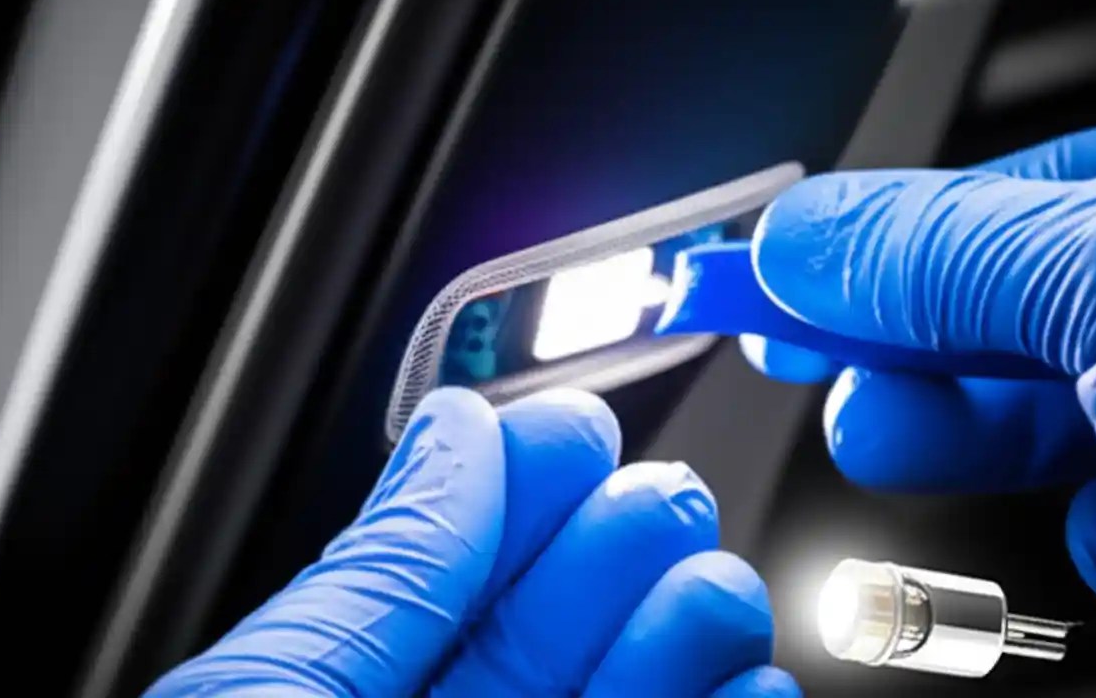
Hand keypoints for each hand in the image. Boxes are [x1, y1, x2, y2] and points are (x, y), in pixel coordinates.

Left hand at [146, 388, 798, 696]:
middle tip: (661, 492)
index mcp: (343, 689)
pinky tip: (751, 680)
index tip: (575, 425)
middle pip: (554, 621)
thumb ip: (380, 574)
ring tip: (708, 582)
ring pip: (637, 687)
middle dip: (620, 540)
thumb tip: (453, 428)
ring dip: (690, 623)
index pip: (451, 567)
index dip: (520, 484)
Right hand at [684, 111, 1095, 610]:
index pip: (984, 192)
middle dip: (895, 350)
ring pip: (1055, 415)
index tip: (741, 281)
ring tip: (902, 442)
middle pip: (1002, 309)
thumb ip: (945, 251)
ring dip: (965, 444)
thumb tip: (792, 241)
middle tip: (802, 361)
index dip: (852, 239)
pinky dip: (1095, 539)